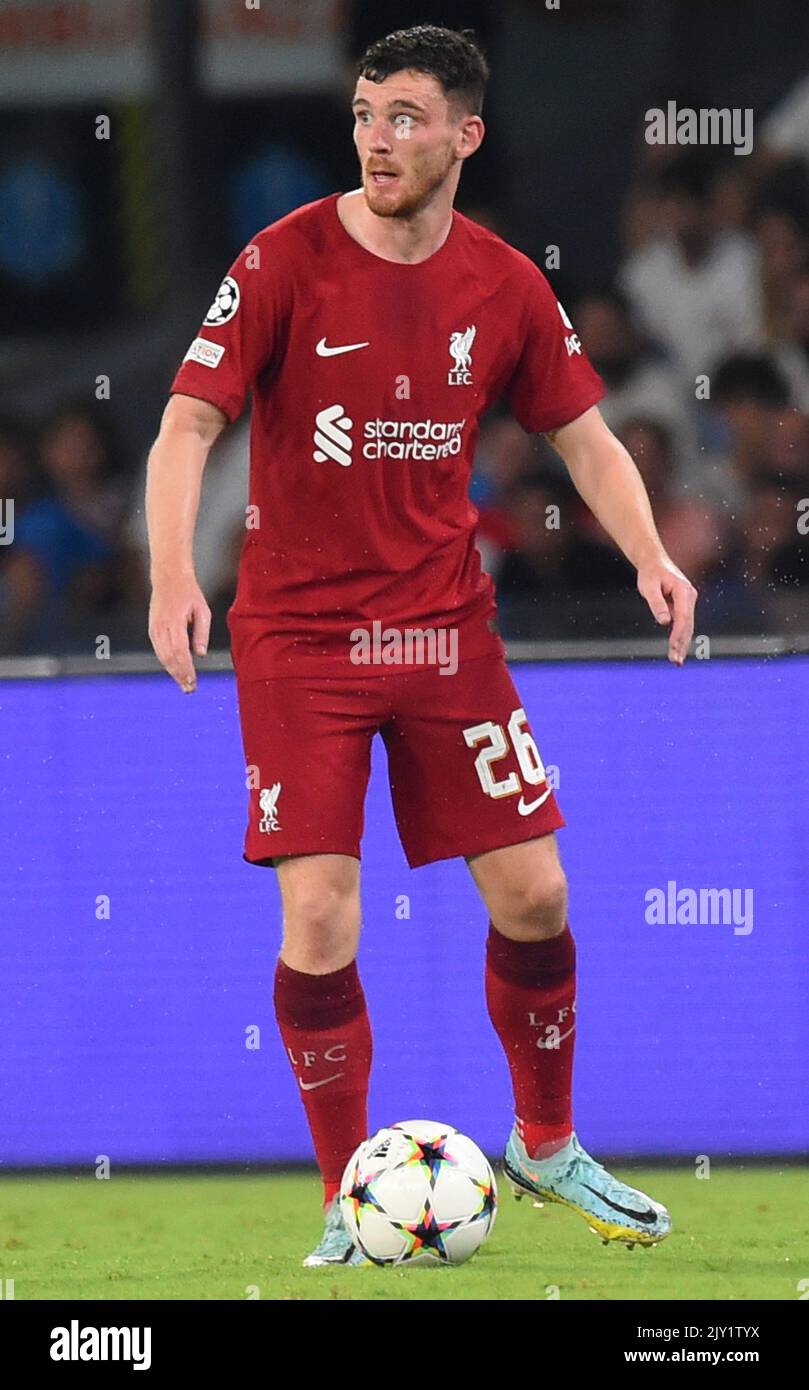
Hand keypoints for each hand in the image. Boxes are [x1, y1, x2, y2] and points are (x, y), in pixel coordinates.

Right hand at [148, 575, 210, 691]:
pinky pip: (159, 651)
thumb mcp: (203, 610)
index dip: (187, 670)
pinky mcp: (152, 630)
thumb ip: (202, 633)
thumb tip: (200, 654)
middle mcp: (161, 627)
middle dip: (180, 676)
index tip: (193, 682)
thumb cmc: (189, 594)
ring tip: (184, 684)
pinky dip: (167, 663)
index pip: (180, 652)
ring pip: (162, 657)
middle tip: (190, 689)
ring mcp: (154, 629)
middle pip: (170, 658)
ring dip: (173, 672)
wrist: (169, 578)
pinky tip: (176, 671)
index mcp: (174, 623)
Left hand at [637, 555, 697, 664]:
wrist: (654, 562)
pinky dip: (681, 637)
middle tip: (676, 661)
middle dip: (682, 644)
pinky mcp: (684, 606)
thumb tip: (664, 622)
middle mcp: (690, 597)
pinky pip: (684, 624)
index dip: (678, 634)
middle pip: (687, 625)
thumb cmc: (650, 573)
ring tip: (676, 661)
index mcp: (683, 591)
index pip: (683, 617)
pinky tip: (677, 650)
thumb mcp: (649, 587)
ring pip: (687, 626)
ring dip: (682, 644)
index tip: (674, 648)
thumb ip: (656, 603)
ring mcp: (688, 602)